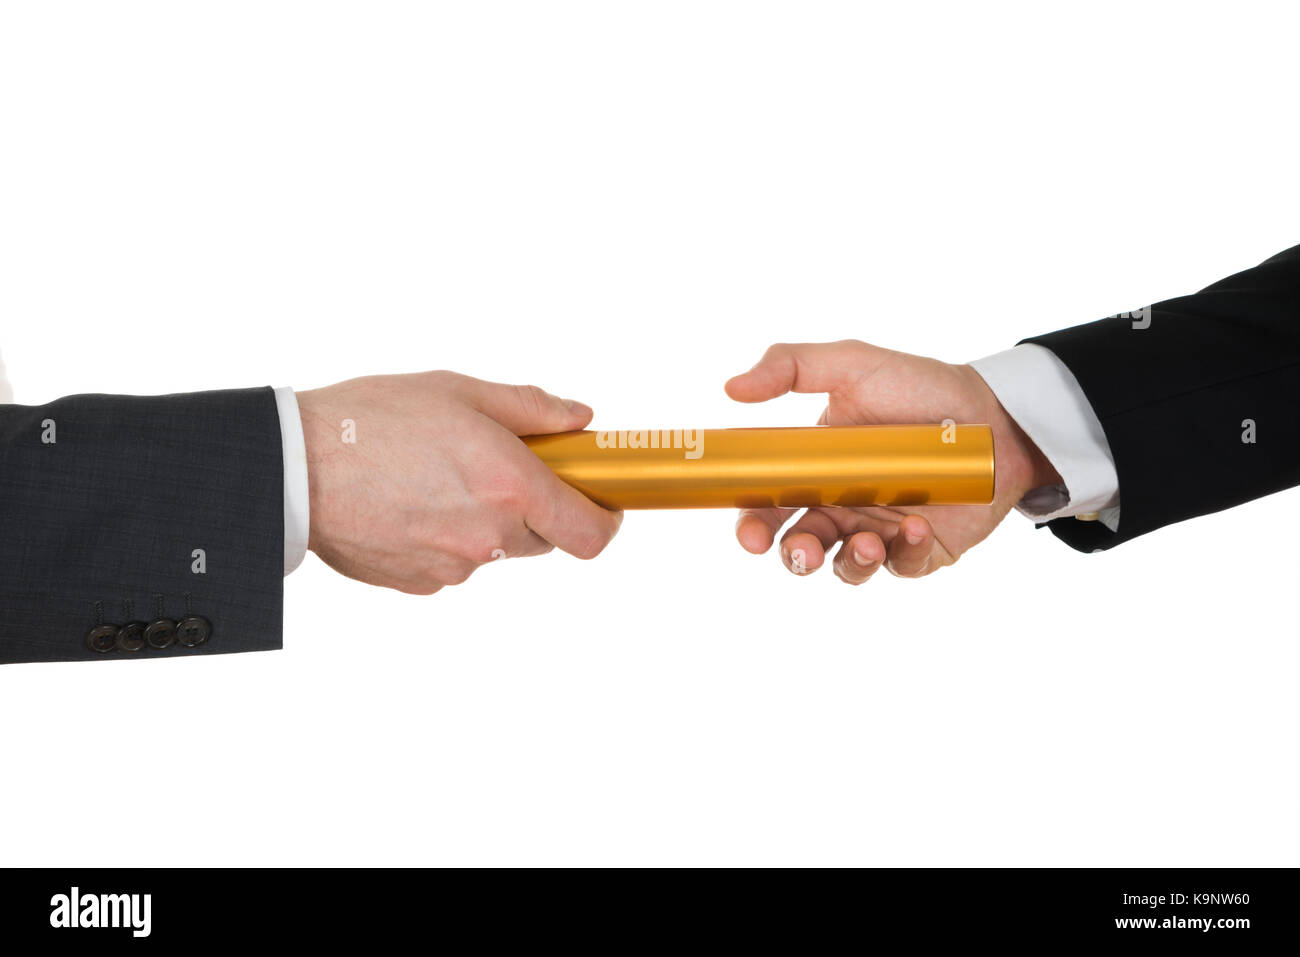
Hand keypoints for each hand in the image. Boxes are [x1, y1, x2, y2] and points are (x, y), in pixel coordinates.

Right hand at [297, 371, 621, 593]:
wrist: (291, 469)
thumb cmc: (370, 421)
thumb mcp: (459, 392)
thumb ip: (531, 409)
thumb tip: (579, 420)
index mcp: (509, 487)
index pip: (591, 534)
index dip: (606, 520)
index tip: (601, 501)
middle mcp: (488, 537)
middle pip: (543, 538)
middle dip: (533, 506)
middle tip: (500, 467)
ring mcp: (453, 567)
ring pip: (495, 550)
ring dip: (485, 520)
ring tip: (437, 477)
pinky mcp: (419, 584)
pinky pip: (453, 562)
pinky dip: (445, 536)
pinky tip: (410, 502)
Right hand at [725, 341, 1058, 583]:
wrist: (993, 412)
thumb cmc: (919, 387)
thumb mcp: (852, 363)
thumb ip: (791, 365)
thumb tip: (731, 388)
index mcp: (814, 469)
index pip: (768, 504)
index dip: (751, 523)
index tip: (748, 533)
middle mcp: (841, 505)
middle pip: (799, 545)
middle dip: (791, 556)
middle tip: (799, 550)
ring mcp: (879, 530)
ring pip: (845, 566)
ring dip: (848, 562)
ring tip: (867, 542)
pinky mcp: (920, 548)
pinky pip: (901, 566)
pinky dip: (902, 554)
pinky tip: (913, 527)